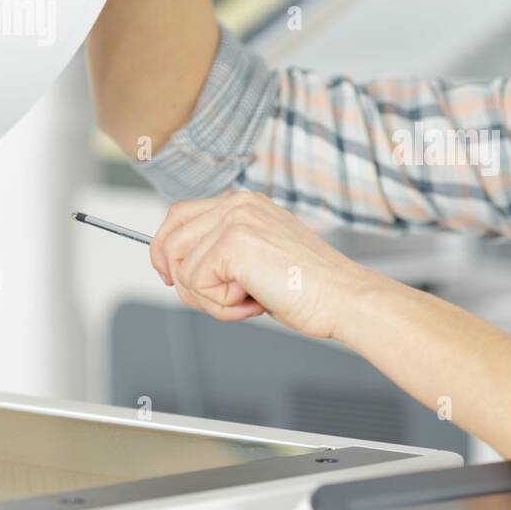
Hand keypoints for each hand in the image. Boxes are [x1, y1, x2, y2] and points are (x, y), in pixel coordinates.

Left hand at [149, 190, 384, 339]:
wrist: (343, 298)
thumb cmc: (310, 288)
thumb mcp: (260, 259)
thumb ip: (225, 253)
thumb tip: (180, 270)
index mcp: (245, 203)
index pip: (180, 216)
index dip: (166, 250)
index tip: (171, 277)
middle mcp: (238, 204)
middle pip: (170, 240)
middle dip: (186, 282)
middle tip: (225, 301)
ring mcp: (235, 220)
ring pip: (181, 268)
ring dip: (209, 299)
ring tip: (249, 301)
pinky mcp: (233, 243)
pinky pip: (196, 284)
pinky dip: (221, 306)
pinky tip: (254, 303)